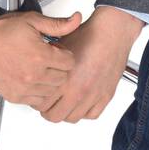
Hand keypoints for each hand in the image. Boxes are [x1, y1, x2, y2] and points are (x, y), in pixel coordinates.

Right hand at [0, 9, 81, 109]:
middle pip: (63, 78)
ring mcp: (23, 87)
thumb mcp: (32, 21)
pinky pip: (37, 100)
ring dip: (49, 81)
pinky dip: (38, 92)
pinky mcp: (14, 96)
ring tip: (38, 68)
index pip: (70, 63)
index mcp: (39, 56)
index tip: (56, 50)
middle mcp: (32, 75)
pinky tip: (31, 78)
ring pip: (52, 91)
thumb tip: (76, 20)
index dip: (64, 54)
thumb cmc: (1, 31)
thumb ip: (58, 24)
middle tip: (47, 58)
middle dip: (59, 67)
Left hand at [37, 7, 142, 122]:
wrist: (112, 32)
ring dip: (66, 112)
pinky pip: (91, 115)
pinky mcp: (105, 96)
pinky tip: (81, 103)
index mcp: (63, 80)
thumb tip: (38, 73)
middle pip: (54, 116)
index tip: (38, 97)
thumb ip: (48, 64)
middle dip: (48, 110)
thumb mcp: (59, 47)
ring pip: (72, 118)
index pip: (42, 104)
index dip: (36, 101)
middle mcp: (78, 91)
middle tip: (48, 103)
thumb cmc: (88, 35)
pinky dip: (84, 112)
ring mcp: (92, 96)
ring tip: (63, 103)